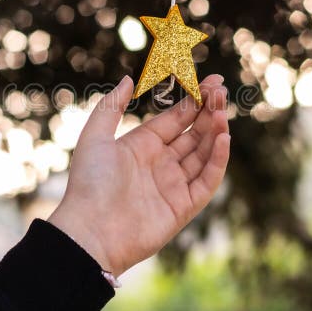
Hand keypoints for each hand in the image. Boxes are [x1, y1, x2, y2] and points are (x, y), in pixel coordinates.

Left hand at [48, 74, 229, 275]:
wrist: (90, 231)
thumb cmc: (89, 183)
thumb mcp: (94, 137)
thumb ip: (111, 106)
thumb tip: (128, 78)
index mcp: (141, 146)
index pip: (175, 119)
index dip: (194, 101)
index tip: (211, 82)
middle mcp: (160, 164)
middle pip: (193, 134)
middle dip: (209, 113)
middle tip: (222, 93)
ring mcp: (173, 185)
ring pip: (203, 154)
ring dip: (215, 133)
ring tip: (222, 113)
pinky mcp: (184, 207)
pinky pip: (207, 180)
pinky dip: (217, 160)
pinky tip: (223, 138)